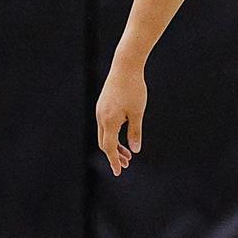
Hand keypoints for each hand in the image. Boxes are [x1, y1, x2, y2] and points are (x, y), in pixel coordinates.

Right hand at [95, 62, 146, 176]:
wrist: (125, 65)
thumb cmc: (134, 88)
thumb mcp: (137, 113)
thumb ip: (135, 132)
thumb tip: (135, 151)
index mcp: (109, 121)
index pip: (109, 147)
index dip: (114, 161)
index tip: (119, 172)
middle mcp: (101, 117)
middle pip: (104, 143)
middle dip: (114, 155)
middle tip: (126, 165)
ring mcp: (100, 110)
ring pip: (104, 134)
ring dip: (114, 145)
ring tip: (128, 154)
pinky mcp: (103, 104)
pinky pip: (105, 124)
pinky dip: (112, 134)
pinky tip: (122, 135)